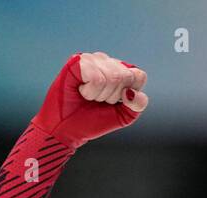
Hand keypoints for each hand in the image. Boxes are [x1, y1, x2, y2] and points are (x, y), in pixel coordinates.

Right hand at [31, 51, 147, 147]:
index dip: (129, 94)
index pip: (139, 76)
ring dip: (100, 95)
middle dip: (113, 96)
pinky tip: (80, 91)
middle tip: (98, 101)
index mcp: (119, 71)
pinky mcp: (77, 61)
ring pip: (113, 77)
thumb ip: (137, 104)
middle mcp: (106, 61)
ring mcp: (91, 59)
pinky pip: (97, 78)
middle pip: (126, 76)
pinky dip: (90, 92)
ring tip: (88, 97)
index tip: (113, 103)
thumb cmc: (92, 120)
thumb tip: (133, 91)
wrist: (67, 130)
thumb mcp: (123, 116)